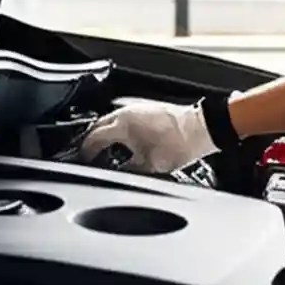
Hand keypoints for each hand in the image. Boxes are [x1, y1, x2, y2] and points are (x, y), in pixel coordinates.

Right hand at [77, 100, 217, 172]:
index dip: (85, 152)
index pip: (93, 138)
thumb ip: (127, 170)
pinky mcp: (147, 109)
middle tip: (90, 155)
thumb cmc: (179, 145)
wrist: (201, 130)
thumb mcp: (148, 166)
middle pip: (98, 126)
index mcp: (121, 125)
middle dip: (92, 141)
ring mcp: (137, 108)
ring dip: (105, 134)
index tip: (84, 160)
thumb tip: (117, 176)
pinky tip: (124, 142)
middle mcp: (126, 113)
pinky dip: (119, 130)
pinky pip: (124, 118)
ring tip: (105, 150)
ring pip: (111, 121)